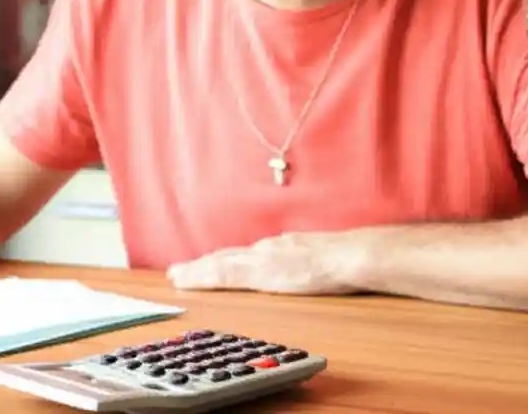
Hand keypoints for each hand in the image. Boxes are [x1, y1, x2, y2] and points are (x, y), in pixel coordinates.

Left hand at [166, 231, 363, 295]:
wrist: (351, 256)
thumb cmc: (345, 258)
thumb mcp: (321, 256)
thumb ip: (307, 261)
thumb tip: (306, 267)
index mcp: (281, 248)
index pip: (245, 256)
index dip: (223, 261)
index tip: (206, 265)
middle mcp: (266, 249)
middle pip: (227, 257)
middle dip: (203, 265)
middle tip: (179, 271)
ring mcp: (261, 258)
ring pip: (219, 264)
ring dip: (196, 269)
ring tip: (176, 275)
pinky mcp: (259, 272)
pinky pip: (222, 274)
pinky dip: (201, 276)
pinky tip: (186, 280)